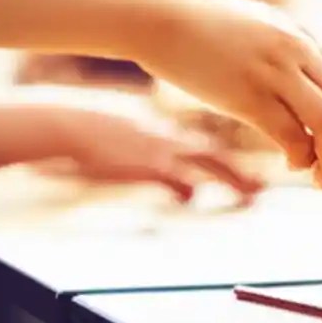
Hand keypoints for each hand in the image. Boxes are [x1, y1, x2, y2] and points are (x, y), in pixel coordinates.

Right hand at [49, 90, 263, 201]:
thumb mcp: (116, 132)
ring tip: (254, 196)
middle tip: (264, 188)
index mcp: (159, 130)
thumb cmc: (78, 131)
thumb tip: (145, 160)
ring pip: (204, 162)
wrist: (58, 124)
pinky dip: (184, 187)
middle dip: (239, 172)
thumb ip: (137, 144)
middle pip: (212, 154)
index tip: (244, 173)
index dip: (224, 160)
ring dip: (232, 179)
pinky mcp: (140, 162)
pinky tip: (190, 198)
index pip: (201, 144)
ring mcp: (155, 149)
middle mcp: (164, 137)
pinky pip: (171, 175)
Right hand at [141, 0, 321, 189]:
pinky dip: (300, 155)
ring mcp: (273, 71)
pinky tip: (290, 162)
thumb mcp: (253, 28)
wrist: (154, 16)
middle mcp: (295, 50)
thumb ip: (280, 53)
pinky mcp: (246, 94)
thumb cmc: (195, 27)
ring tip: (319, 176)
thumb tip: (297, 87)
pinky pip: (291, 133)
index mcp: (300, 36)